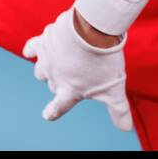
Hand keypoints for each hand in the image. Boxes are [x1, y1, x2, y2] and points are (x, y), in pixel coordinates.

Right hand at [22, 6, 133, 131]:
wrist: (92, 30)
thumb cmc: (104, 61)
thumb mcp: (115, 89)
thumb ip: (119, 110)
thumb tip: (125, 129)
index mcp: (70, 91)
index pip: (58, 108)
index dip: (53, 112)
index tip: (49, 114)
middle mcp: (54, 78)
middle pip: (52, 85)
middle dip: (61, 81)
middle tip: (77, 72)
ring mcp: (47, 60)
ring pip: (40, 69)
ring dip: (49, 67)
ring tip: (64, 59)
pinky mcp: (43, 42)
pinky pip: (32, 48)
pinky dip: (32, 49)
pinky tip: (33, 50)